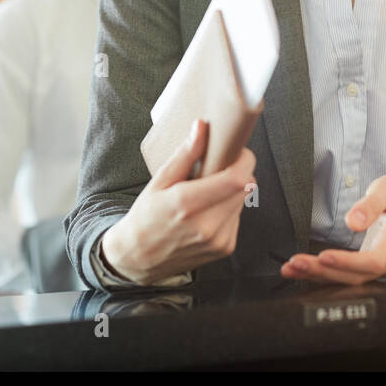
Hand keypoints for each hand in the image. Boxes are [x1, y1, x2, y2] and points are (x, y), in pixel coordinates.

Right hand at [101, 119, 256, 284]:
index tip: (236, 152)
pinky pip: (238, 217)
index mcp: (188, 204)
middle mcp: (207, 225)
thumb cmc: (146, 216)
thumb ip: (184, 155)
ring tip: (209, 192)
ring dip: (233, 191)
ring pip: (243, 201)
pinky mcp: (225, 248)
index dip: (244, 160)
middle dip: (237, 172)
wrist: (140, 257)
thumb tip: (201, 127)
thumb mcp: (159, 181)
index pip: (237, 178)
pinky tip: (209, 210)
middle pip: (245, 187)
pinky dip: (229, 209)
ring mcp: (218, 240)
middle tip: (218, 169)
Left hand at [281, 175, 385, 284]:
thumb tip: (353, 222)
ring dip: (319, 275)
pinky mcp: (368, 267)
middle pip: (356, 276)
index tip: (324, 256)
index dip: (349, 263)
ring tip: (291, 269)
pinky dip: (323, 274)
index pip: (373, 261)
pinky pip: (346, 275)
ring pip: (349, 280)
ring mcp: (380, 267)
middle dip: (324, 272)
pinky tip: (301, 270)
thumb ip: (371, 205)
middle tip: (296, 263)